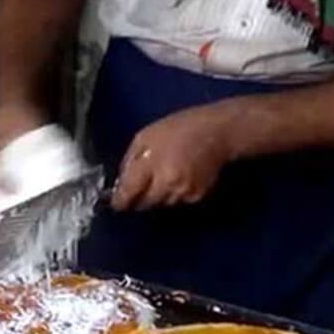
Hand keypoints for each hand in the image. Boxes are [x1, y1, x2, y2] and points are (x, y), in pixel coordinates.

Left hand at [111, 103, 240, 211]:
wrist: (218, 133)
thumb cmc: (179, 128)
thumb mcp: (145, 135)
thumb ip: (130, 160)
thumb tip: (121, 180)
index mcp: (152, 166)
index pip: (129, 193)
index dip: (119, 201)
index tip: (115, 203)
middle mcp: (167, 184)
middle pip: (144, 204)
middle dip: (138, 199)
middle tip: (136, 190)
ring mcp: (183, 193)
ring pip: (161, 205)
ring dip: (155, 197)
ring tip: (159, 179)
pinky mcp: (197, 197)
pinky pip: (177, 202)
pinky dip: (172, 195)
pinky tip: (176, 178)